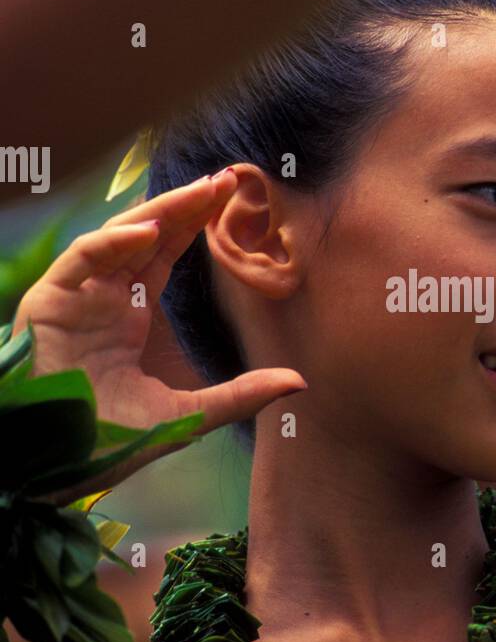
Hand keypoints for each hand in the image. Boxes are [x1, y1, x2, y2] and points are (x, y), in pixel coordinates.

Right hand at [10, 169, 305, 502]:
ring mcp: (77, 294)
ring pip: (119, 236)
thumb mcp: (186, 416)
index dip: (198, 223)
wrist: (56, 463)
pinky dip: (113, 242)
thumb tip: (299, 382)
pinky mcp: (50, 301)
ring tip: (201, 192)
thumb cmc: (110, 440)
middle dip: (187, 204)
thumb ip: (239, 396)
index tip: (236, 197)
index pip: (167, 252)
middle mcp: (103, 294)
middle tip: (228, 178)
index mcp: (130, 312)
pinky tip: (147, 231)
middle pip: (149, 234)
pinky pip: (83, 260)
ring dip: (159, 211)